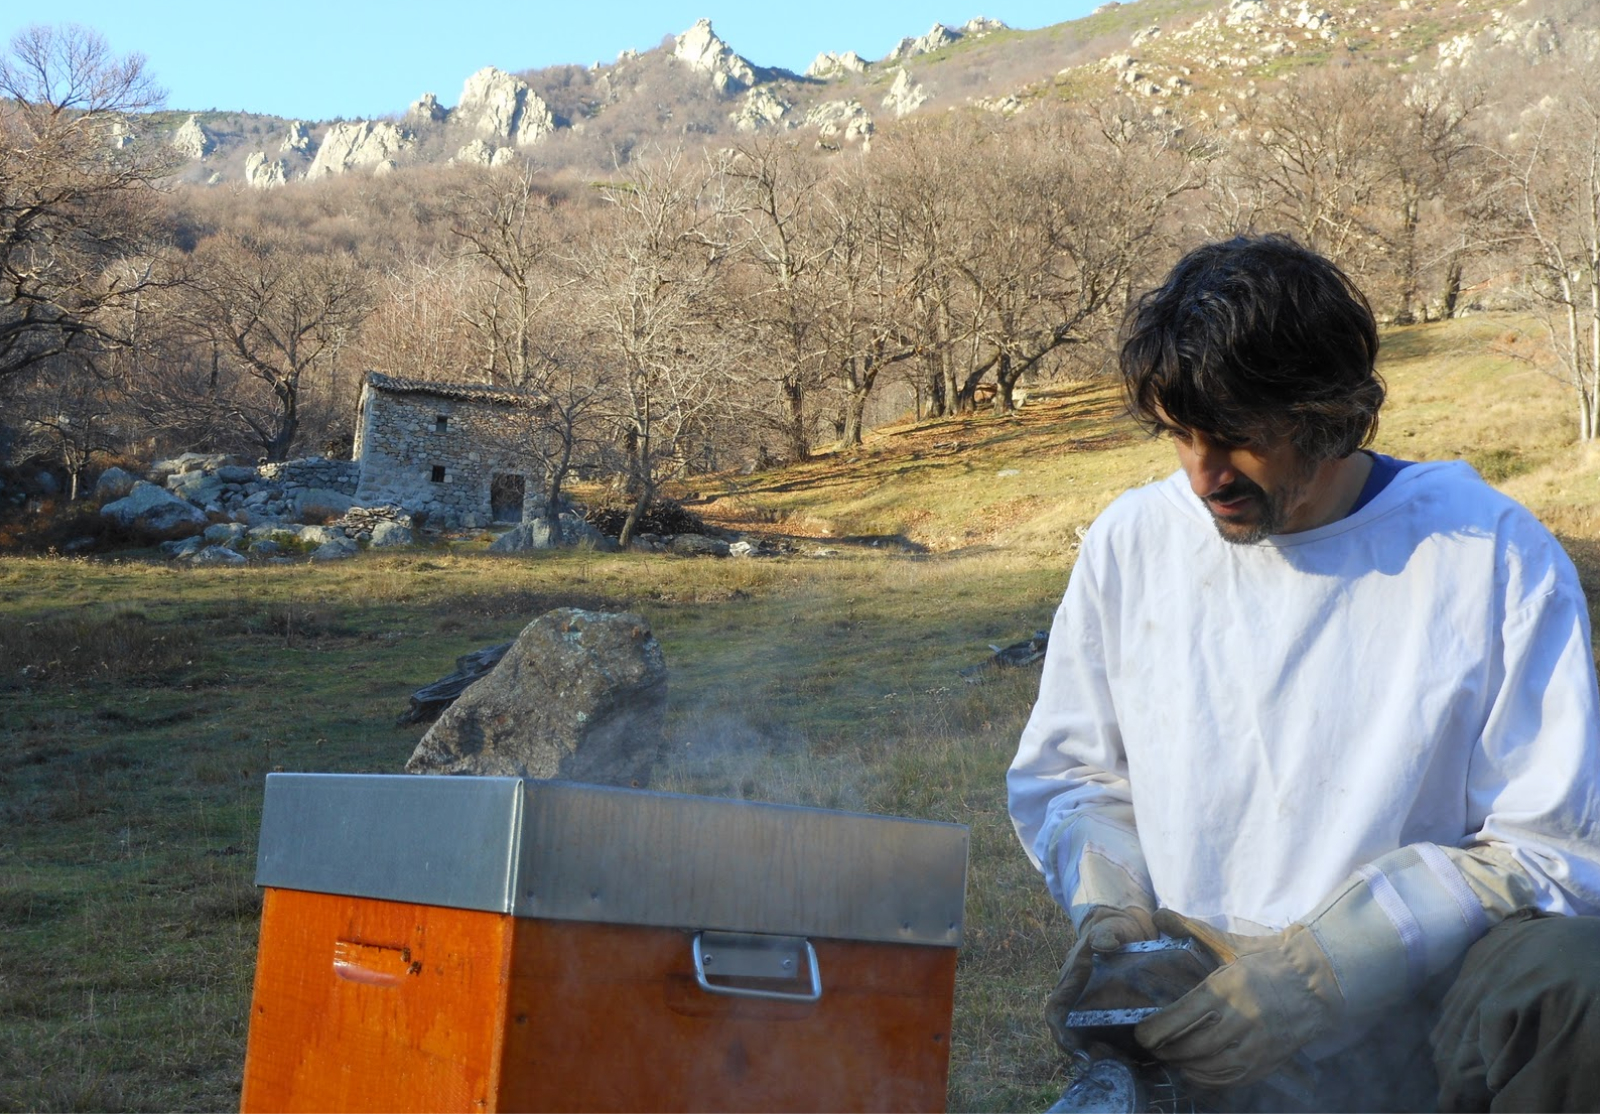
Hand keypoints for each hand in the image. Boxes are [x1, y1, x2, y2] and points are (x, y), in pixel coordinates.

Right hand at [1044, 904, 1158, 1055]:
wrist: (1130, 931)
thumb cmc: (1115, 929)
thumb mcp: (1112, 928)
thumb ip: (1106, 933)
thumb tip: (1104, 944)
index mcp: (1071, 981)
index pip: (1056, 1011)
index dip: (1059, 1032)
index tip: (1073, 1048)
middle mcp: (1079, 1000)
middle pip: (1072, 1035)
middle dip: (1086, 1052)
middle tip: (1108, 1064)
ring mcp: (1096, 1009)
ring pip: (1092, 1040)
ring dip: (1104, 1057)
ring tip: (1125, 1066)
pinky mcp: (1114, 1015)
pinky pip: (1111, 1039)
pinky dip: (1120, 1052)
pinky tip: (1139, 1061)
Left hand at [1134, 909, 1341, 1089]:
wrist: (1314, 983)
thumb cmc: (1265, 961)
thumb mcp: (1228, 945)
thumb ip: (1190, 931)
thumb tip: (1158, 915)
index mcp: (1229, 985)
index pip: (1182, 1016)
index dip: (1155, 1031)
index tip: (1141, 1035)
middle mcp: (1243, 1017)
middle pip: (1192, 1046)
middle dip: (1166, 1051)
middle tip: (1152, 1048)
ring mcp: (1258, 1043)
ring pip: (1210, 1067)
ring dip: (1184, 1067)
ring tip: (1171, 1058)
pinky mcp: (1268, 1061)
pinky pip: (1231, 1079)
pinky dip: (1208, 1079)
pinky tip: (1195, 1071)